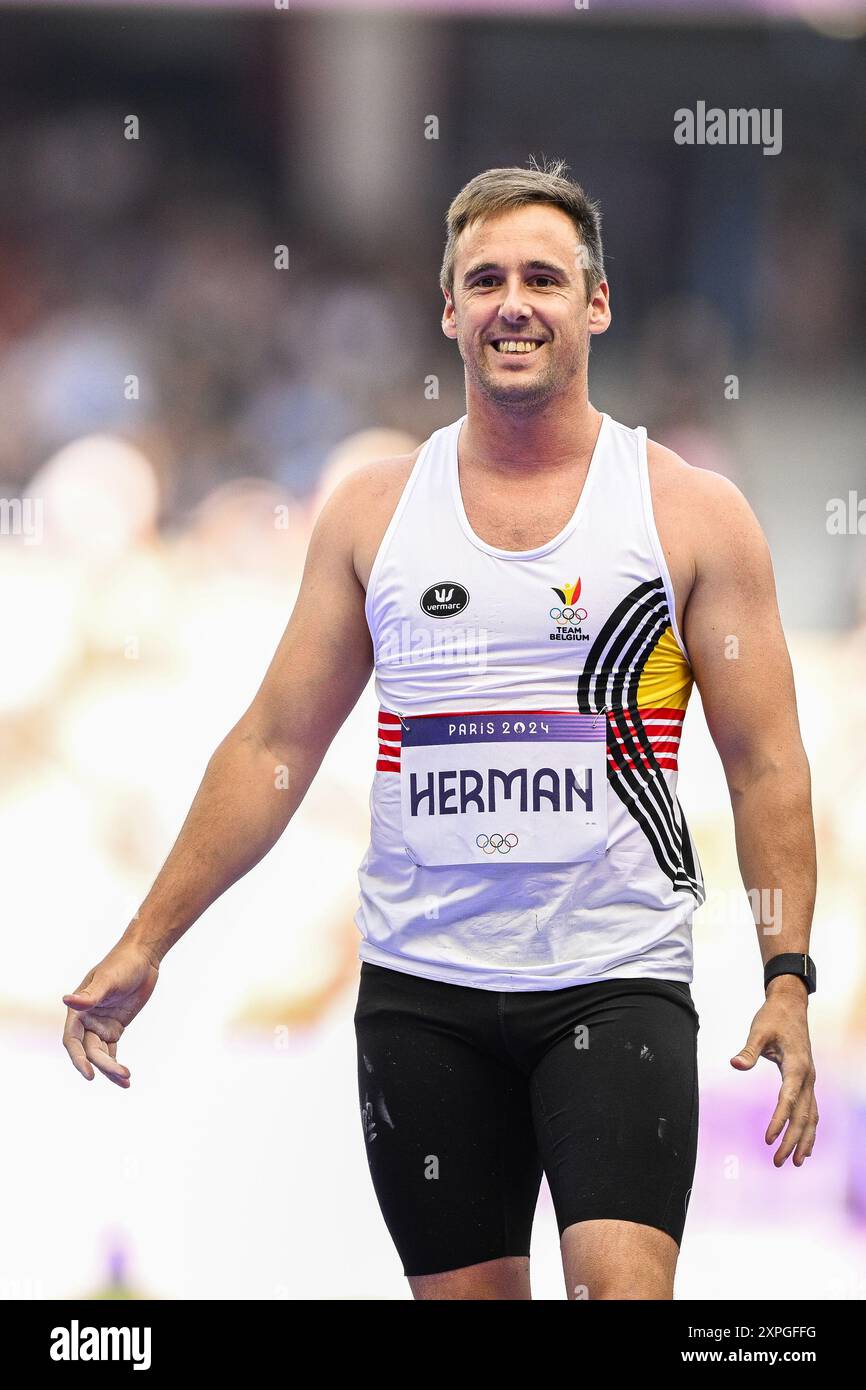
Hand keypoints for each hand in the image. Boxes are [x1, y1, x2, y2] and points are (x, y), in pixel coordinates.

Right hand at [62, 942, 160, 1086]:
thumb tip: (66, 999)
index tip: (90, 1074)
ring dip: (110, 1069)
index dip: (78, 1059)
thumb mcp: (107, 980)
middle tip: (121, 1074)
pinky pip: (112, 1051)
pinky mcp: (114, 1028)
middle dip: (103, 1065)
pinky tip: (125, 1078)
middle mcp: (86, 1021)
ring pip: (101, 1055)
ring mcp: (100, 1026)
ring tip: (126, 1081)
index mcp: (78, 1010)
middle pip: (89, 1051)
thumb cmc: (121, 964)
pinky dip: (116, 1064)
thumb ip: (89, 995)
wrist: (142, 958)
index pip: (72, 1040)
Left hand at [730, 978, 817, 1166]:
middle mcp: (808, 1077)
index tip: (768, 1138)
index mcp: (796, 1066)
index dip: (779, 1120)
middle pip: (803, 1115)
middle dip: (792, 1140)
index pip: (788, 1099)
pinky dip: (809, 1129)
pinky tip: (804, 1146)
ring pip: (811, 1116)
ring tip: (795, 1162)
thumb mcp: (758, 1030)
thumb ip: (748, 1050)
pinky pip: (812, 1110)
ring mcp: (810, 1080)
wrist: (791, 1007)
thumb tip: (735, 1064)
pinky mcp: (807, 1081)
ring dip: (804, 1140)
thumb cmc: (773, 1018)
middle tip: (777, 1161)